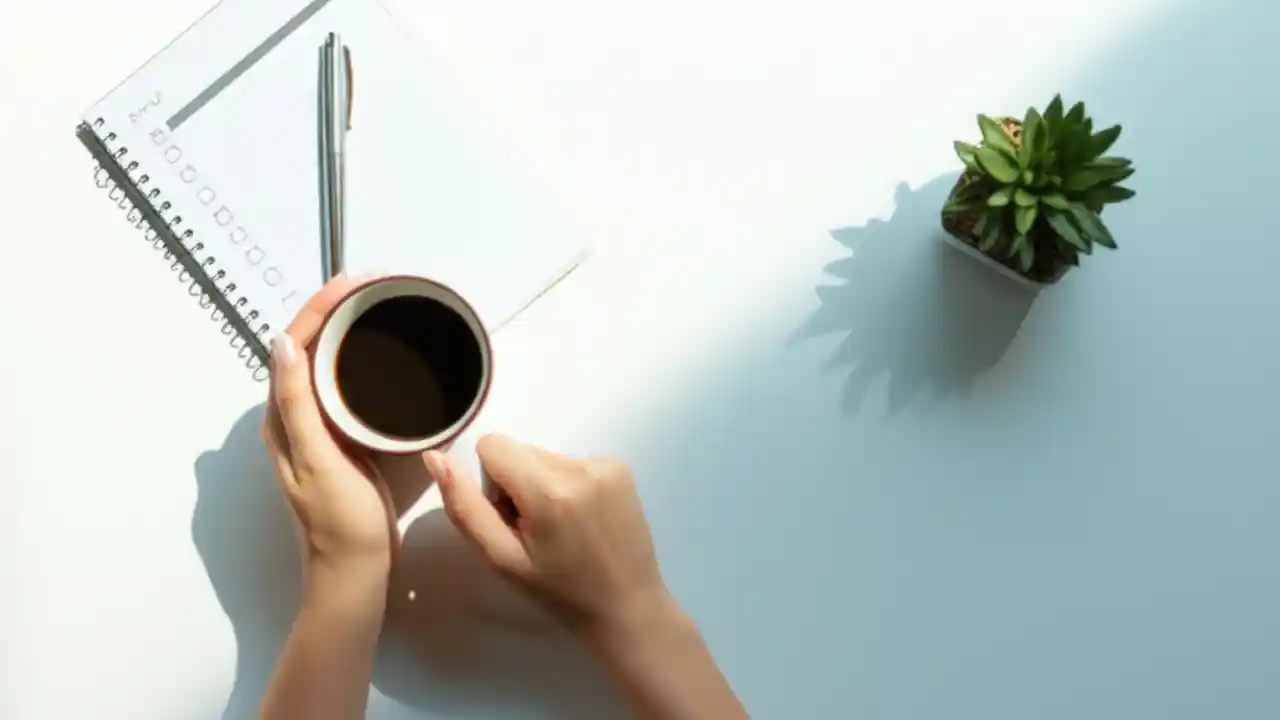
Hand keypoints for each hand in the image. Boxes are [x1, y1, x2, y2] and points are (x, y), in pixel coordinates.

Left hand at [262, 275, 396, 578]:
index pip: (295, 345)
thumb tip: (284, 344)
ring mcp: (316, 429)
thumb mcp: (318, 461)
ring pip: (326, 363)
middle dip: (334, 308)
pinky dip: (358, 359)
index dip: (321, 307)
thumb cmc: (340, 522)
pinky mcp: (339, 440)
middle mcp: (293, 417)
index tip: (355, 281)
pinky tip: (380, 356)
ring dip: (346, 329)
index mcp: (283, 418)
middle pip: (308, 346)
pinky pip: (343, 385)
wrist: (355, 571)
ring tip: (376, 304)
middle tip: (372, 283)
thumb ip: (299, 405)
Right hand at [424, 435, 666, 635]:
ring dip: (541, 485)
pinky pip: (572, 462)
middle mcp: (580, 466)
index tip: (510, 518)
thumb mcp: (502, 559)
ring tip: (560, 529)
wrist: (625, 606)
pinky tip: (581, 521)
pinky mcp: (621, 467)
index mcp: (549, 490)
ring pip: (544, 456)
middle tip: (534, 530)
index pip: (493, 445)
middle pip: (519, 451)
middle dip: (515, 484)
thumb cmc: (558, 592)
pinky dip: (567, 485)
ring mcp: (606, 464)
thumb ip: (465, 507)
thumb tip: (434, 457)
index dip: (491, 483)